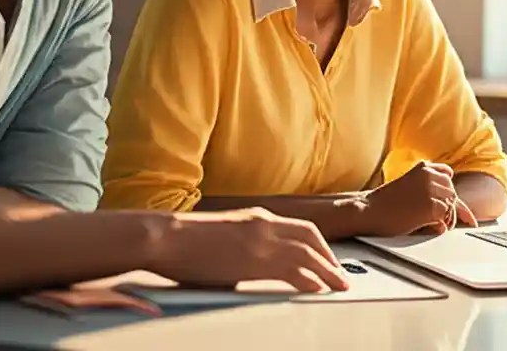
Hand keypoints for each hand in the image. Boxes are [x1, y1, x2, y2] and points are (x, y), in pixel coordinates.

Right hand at [150, 207, 348, 292]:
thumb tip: (253, 262)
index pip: (302, 229)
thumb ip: (246, 244)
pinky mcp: (255, 260)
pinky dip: (309, 280)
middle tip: (339, 275)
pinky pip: (292, 271)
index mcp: (259, 217)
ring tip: (338, 285)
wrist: (167, 238)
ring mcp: (262, 242)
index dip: (320, 245)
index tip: (327, 258)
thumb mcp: (225, 234)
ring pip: (308, 256)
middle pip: (312, 240)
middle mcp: (266, 225)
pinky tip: (317, 289)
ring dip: (327, 272)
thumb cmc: (185, 240)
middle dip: (329, 259)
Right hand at [362, 161, 477, 235]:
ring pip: (451, 204)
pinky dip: (443, 224)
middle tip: (444, 221)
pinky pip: (446, 216)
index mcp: (423, 168)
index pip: (447, 177)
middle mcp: (430, 175)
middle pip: (452, 192)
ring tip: (435, 225)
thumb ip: (428, 191)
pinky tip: (433, 227)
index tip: (460, 201)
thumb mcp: (408, 187)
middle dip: (450, 206)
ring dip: (446, 216)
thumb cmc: (383, 203)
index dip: (452, 192)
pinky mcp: (432, 207)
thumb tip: (447, 214)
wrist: (368, 210)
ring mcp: (431, 190)